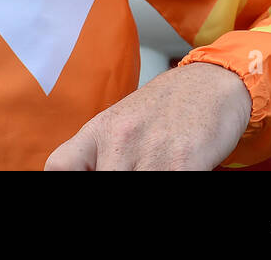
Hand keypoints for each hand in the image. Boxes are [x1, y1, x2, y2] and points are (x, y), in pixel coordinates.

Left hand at [45, 62, 251, 169]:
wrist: (210, 83)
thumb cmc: (164, 108)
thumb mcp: (122, 122)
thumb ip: (101, 151)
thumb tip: (88, 170)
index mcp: (99, 130)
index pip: (59, 165)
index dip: (63, 181)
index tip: (83, 184)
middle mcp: (120, 139)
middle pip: (101, 181)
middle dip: (112, 184)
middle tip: (130, 175)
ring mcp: (151, 152)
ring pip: (132, 187)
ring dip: (144, 183)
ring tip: (155, 170)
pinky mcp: (184, 163)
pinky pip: (168, 185)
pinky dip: (170, 184)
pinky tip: (174, 173)